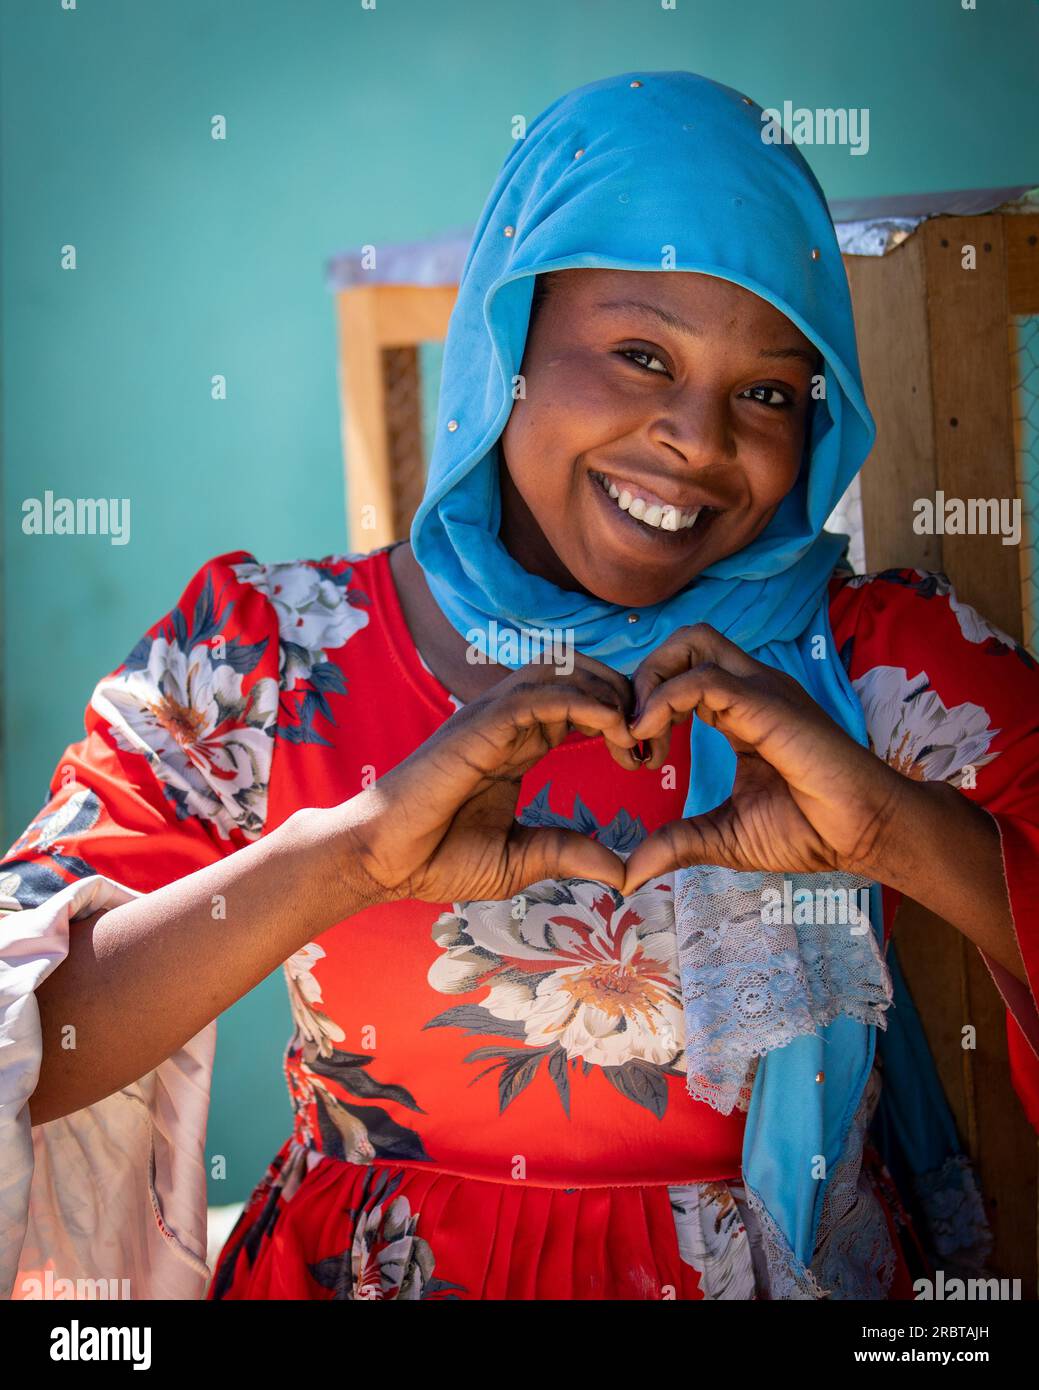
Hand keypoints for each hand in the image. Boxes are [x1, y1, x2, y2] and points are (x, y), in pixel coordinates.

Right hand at [335, 657, 637, 904]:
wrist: (381, 861)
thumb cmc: (437, 859)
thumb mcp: (520, 859)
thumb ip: (568, 853)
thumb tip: (623, 872)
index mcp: (517, 743)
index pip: (578, 701)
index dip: (619, 717)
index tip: (645, 757)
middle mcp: (506, 721)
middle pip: (576, 672)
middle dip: (622, 695)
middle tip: (650, 741)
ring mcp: (490, 718)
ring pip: (560, 670)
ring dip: (607, 692)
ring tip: (634, 734)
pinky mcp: (478, 727)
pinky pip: (538, 695)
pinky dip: (583, 702)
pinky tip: (612, 730)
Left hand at [617, 623, 909, 893]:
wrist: (866, 834)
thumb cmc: (810, 831)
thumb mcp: (723, 837)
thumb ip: (676, 843)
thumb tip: (628, 873)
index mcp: (741, 711)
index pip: (682, 673)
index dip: (646, 703)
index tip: (635, 755)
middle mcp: (750, 689)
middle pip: (685, 642)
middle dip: (643, 677)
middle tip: (631, 735)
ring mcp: (761, 690)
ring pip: (692, 643)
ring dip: (650, 681)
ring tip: (640, 735)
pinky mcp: (767, 703)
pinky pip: (704, 678)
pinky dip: (665, 698)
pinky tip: (651, 736)